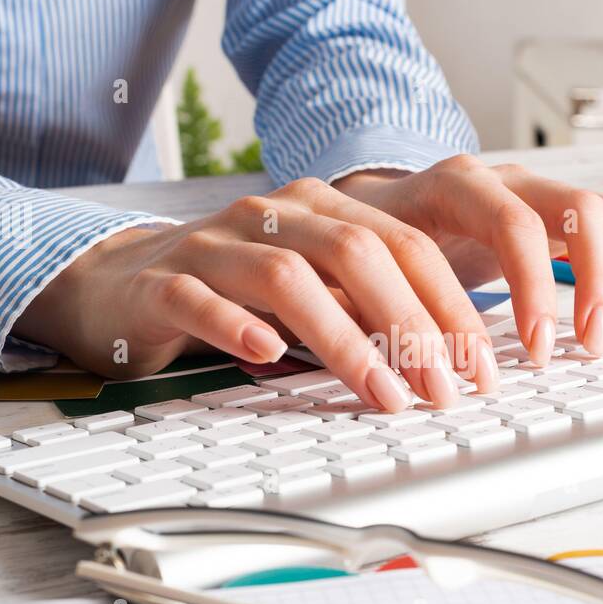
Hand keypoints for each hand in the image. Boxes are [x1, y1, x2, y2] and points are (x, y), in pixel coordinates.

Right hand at [14, 177, 497, 411]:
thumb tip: (450, 358)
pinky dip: (238, 326)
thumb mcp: (315, 293)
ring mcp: (214, 245)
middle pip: (358, 253)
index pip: (405, 245)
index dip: (451, 306)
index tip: (481, 366)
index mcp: (319, 210)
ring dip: (346, 340)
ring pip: (287, 276)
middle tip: (444, 389)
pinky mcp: (162, 282)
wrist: (121, 282)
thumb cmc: (231, 292)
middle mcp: (271, 216)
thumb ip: (370, 310)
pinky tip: (270, 355)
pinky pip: (201, 298)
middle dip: (413, 325)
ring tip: (384, 392)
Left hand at [336, 156, 602, 358]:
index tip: (538, 351)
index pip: (514, 224)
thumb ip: (370, 304)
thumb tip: (385, 360)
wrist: (360, 210)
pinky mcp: (552, 210)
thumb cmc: (360, 248)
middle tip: (590, 346)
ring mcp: (532, 190)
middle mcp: (501, 179)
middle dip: (594, 282)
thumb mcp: (355, 272)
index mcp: (451, 186)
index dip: (534, 287)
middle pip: (576, 209)